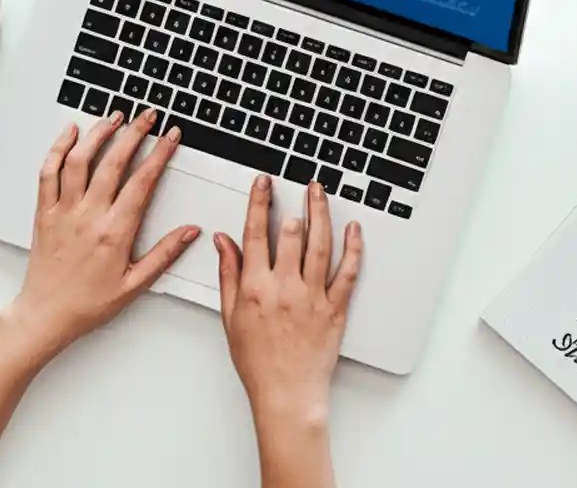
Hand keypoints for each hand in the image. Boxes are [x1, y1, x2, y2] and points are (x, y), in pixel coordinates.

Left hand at [7, 109, 201, 359]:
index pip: (142, 181)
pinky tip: (70, 134)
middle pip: (113, 162)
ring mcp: (63, 211)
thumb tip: (190, 232)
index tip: (171, 136)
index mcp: (115, 231)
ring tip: (115, 117)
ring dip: (98, 134)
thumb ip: (165, 254)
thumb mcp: (136, 283)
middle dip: (134, 133)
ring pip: (79, 161)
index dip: (160, 154)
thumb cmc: (89, 303)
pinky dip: (58, 149)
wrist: (46, 314)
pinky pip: (48, 173)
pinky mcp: (44, 213)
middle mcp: (88, 216)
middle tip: (148, 116)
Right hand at [213, 176, 362, 427]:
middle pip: (292, 234)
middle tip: (302, 182)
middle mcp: (285, 288)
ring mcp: (313, 297)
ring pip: (321, 246)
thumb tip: (223, 241)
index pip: (256, 234)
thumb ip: (228, 274)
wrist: (286, 393)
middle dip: (296, 203)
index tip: (264, 182)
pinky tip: (354, 229)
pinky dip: (353, 248)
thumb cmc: (257, 361)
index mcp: (256, 288)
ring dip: (322, 214)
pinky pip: (348, 272)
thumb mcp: (231, 316)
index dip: (260, 203)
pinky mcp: (335, 308)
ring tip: (322, 193)